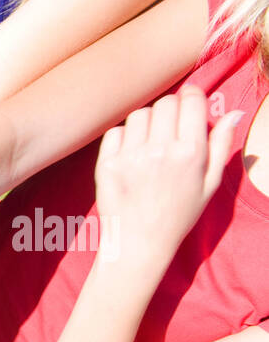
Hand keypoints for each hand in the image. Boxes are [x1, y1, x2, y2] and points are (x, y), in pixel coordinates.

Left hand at [95, 85, 241, 257]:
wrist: (139, 243)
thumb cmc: (178, 214)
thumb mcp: (210, 183)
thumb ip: (221, 145)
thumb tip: (233, 113)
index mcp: (190, 152)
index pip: (190, 100)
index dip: (191, 98)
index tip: (189, 106)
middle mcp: (160, 151)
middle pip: (165, 104)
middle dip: (170, 111)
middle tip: (169, 130)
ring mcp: (131, 157)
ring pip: (139, 115)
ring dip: (146, 124)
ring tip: (149, 144)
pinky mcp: (107, 164)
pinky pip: (115, 132)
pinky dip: (122, 138)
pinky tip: (130, 154)